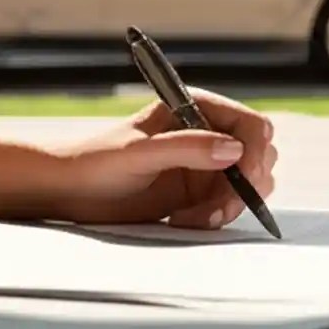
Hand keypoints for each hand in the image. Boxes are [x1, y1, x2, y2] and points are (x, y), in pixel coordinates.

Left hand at [53, 89, 277, 228]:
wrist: (70, 191)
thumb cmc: (96, 161)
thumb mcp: (140, 153)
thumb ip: (186, 149)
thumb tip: (235, 150)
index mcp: (196, 108)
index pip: (251, 125)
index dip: (255, 151)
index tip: (244, 178)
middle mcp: (207, 132)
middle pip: (258, 156)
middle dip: (244, 185)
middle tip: (217, 208)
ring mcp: (206, 164)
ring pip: (248, 184)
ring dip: (231, 204)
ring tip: (196, 218)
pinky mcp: (199, 192)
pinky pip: (229, 205)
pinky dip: (217, 217)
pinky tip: (184, 220)